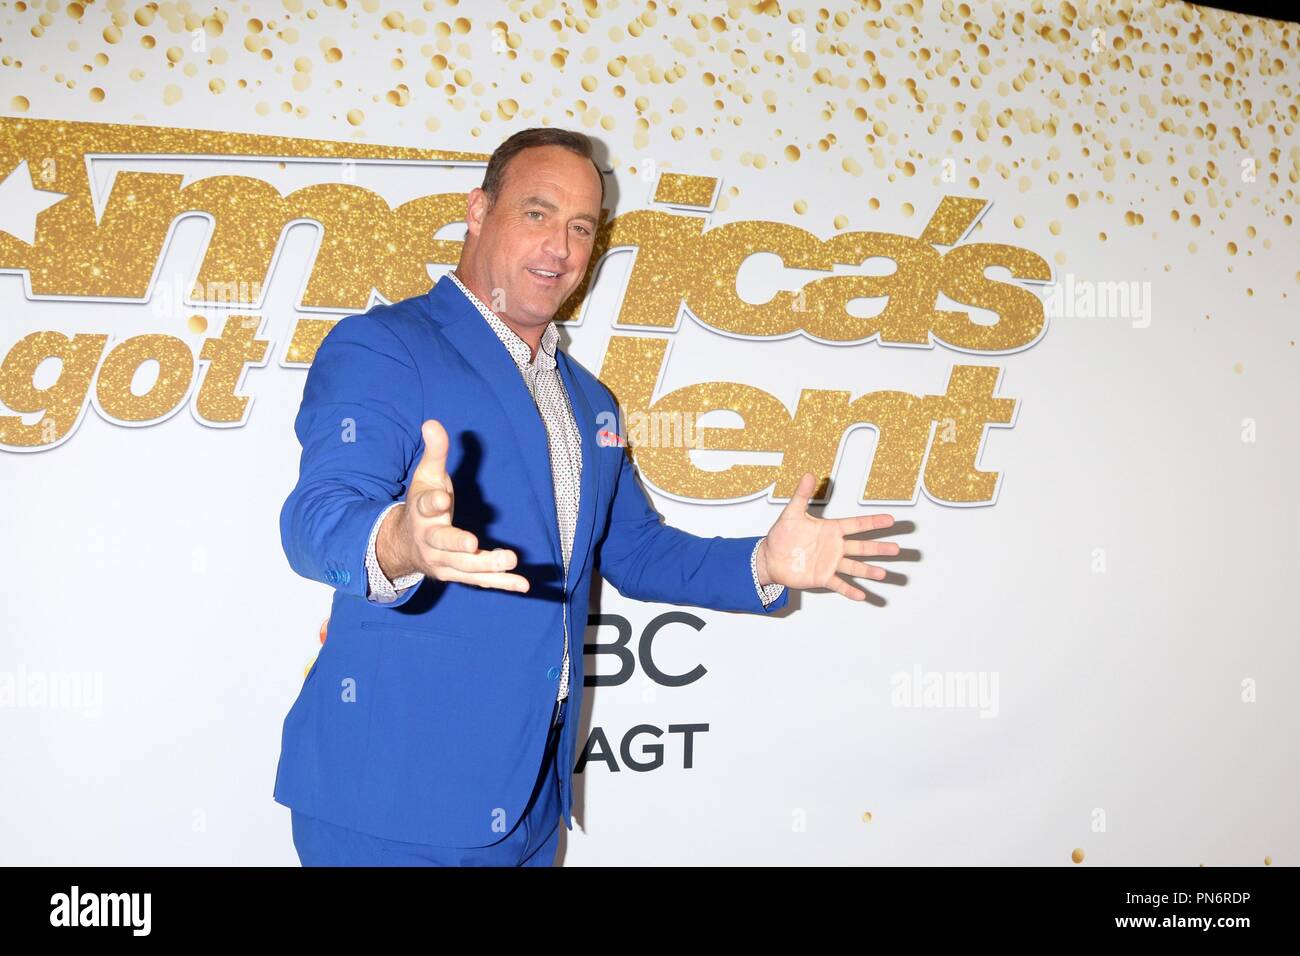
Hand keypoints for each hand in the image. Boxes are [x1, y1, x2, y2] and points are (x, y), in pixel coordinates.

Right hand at [378, 419, 529, 592]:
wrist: (403, 545)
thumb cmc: (421, 506)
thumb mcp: (426, 477)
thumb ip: (434, 452)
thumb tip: (432, 423)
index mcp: (421, 512)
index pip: (426, 506)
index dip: (434, 502)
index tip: (443, 498)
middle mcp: (430, 540)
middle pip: (444, 544)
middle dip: (458, 544)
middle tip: (473, 544)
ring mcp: (443, 561)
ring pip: (465, 567)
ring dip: (487, 566)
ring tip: (510, 561)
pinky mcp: (458, 574)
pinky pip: (480, 580)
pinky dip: (501, 583)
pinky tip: (523, 585)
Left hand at [755, 472, 899, 600]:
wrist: (770, 558)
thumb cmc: (782, 535)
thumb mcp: (792, 512)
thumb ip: (802, 495)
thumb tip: (809, 475)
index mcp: (831, 530)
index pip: (856, 524)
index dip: (873, 522)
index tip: (890, 519)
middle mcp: (834, 547)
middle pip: (861, 547)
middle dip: (879, 548)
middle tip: (896, 549)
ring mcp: (830, 563)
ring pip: (854, 567)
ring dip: (868, 571)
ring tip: (883, 573)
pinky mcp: (822, 577)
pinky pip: (838, 584)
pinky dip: (850, 590)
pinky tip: (862, 595)